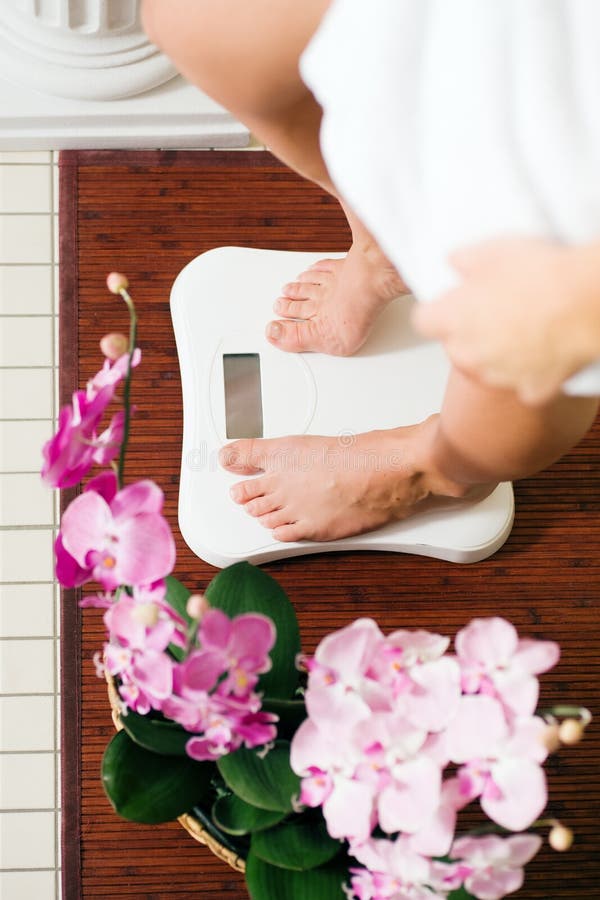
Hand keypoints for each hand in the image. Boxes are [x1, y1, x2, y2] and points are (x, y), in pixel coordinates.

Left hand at [412, 238, 599, 404]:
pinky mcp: (530, 388)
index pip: (423, 321)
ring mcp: (499, 375)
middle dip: (469, 333)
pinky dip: (532, 373)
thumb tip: (455, 262)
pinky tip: (545, 351)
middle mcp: (469, 354)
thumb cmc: (540, 275)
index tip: (450, 303)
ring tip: (524, 327)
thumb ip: (463, 259)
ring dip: (499, 354)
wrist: (585, 301)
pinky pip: (524, 384)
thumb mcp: (492, 250)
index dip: (438, 310)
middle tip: (495, 310)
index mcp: (451, 319)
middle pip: (456, 348)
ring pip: (488, 369)